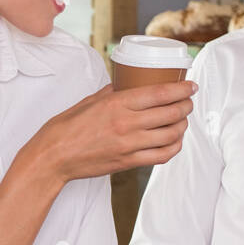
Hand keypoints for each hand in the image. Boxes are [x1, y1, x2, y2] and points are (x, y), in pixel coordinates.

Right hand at [24, 81, 194, 185]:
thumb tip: (128, 83)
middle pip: (171, 113)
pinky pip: (162, 156)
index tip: (190, 86)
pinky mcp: (128, 162)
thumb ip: (112, 92)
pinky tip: (174, 140)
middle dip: (186, 105)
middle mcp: (126, 124)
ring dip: (183, 125)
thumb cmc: (65, 128)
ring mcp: (129, 145)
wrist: (53, 158)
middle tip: (188, 101)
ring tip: (183, 120)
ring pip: (171, 134)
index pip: (160, 93)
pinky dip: (174, 147)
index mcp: (116, 104)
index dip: (181, 89)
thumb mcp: (89, 101)